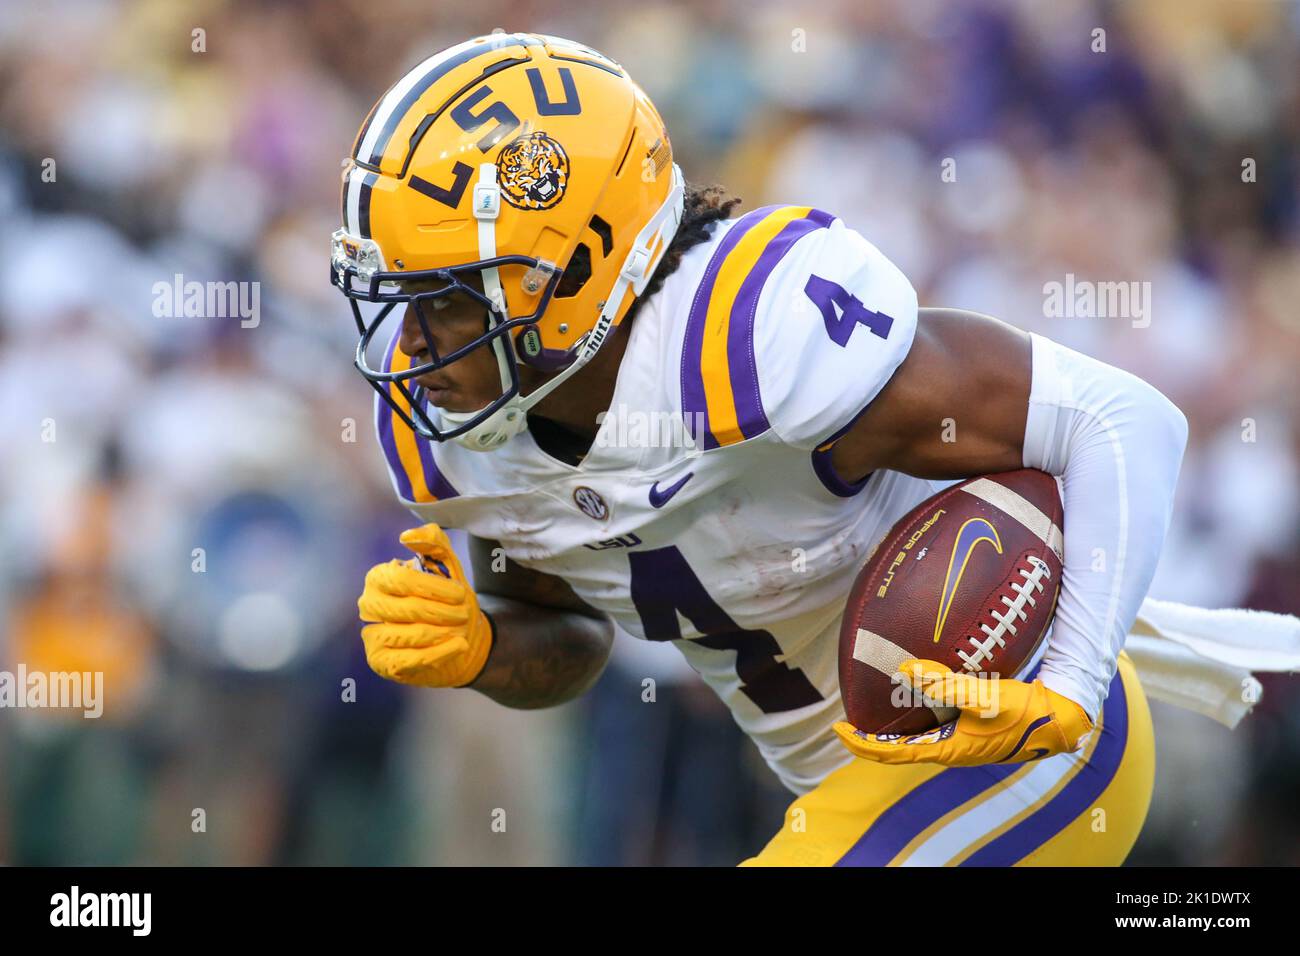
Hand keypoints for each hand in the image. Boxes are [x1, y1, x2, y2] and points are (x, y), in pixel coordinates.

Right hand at [358, 523, 492, 687]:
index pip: (400, 580)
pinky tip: (459, 646)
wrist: (458, 637)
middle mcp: (368, 606)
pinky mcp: (382, 663)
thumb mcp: (447, 567)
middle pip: (405, 609)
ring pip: (408, 636)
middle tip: (463, 614)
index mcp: (379, 578)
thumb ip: (433, 543)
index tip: (460, 593)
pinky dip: (439, 653)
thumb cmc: (448, 600)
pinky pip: (411, 660)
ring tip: (460, 629)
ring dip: (442, 633)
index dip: (434, 588)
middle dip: (440, 612)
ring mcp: (372, 636)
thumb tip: (408, 535)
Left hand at [833, 658, 1093, 766]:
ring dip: (891, 728)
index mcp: (947, 751)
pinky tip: (913, 693)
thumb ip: (944, 683)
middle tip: (847, 719)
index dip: (861, 744)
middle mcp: (949, 750)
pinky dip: (915, 713)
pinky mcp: (970, 730)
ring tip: (871, 708)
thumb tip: (904, 669)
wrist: (1060, 720)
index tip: (838, 729)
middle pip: (898, 749)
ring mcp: (960, 742)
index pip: (892, 754)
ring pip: (915, 738)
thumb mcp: (983, 696)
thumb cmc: (1023, 712)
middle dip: (870, 737)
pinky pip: (933, 725)